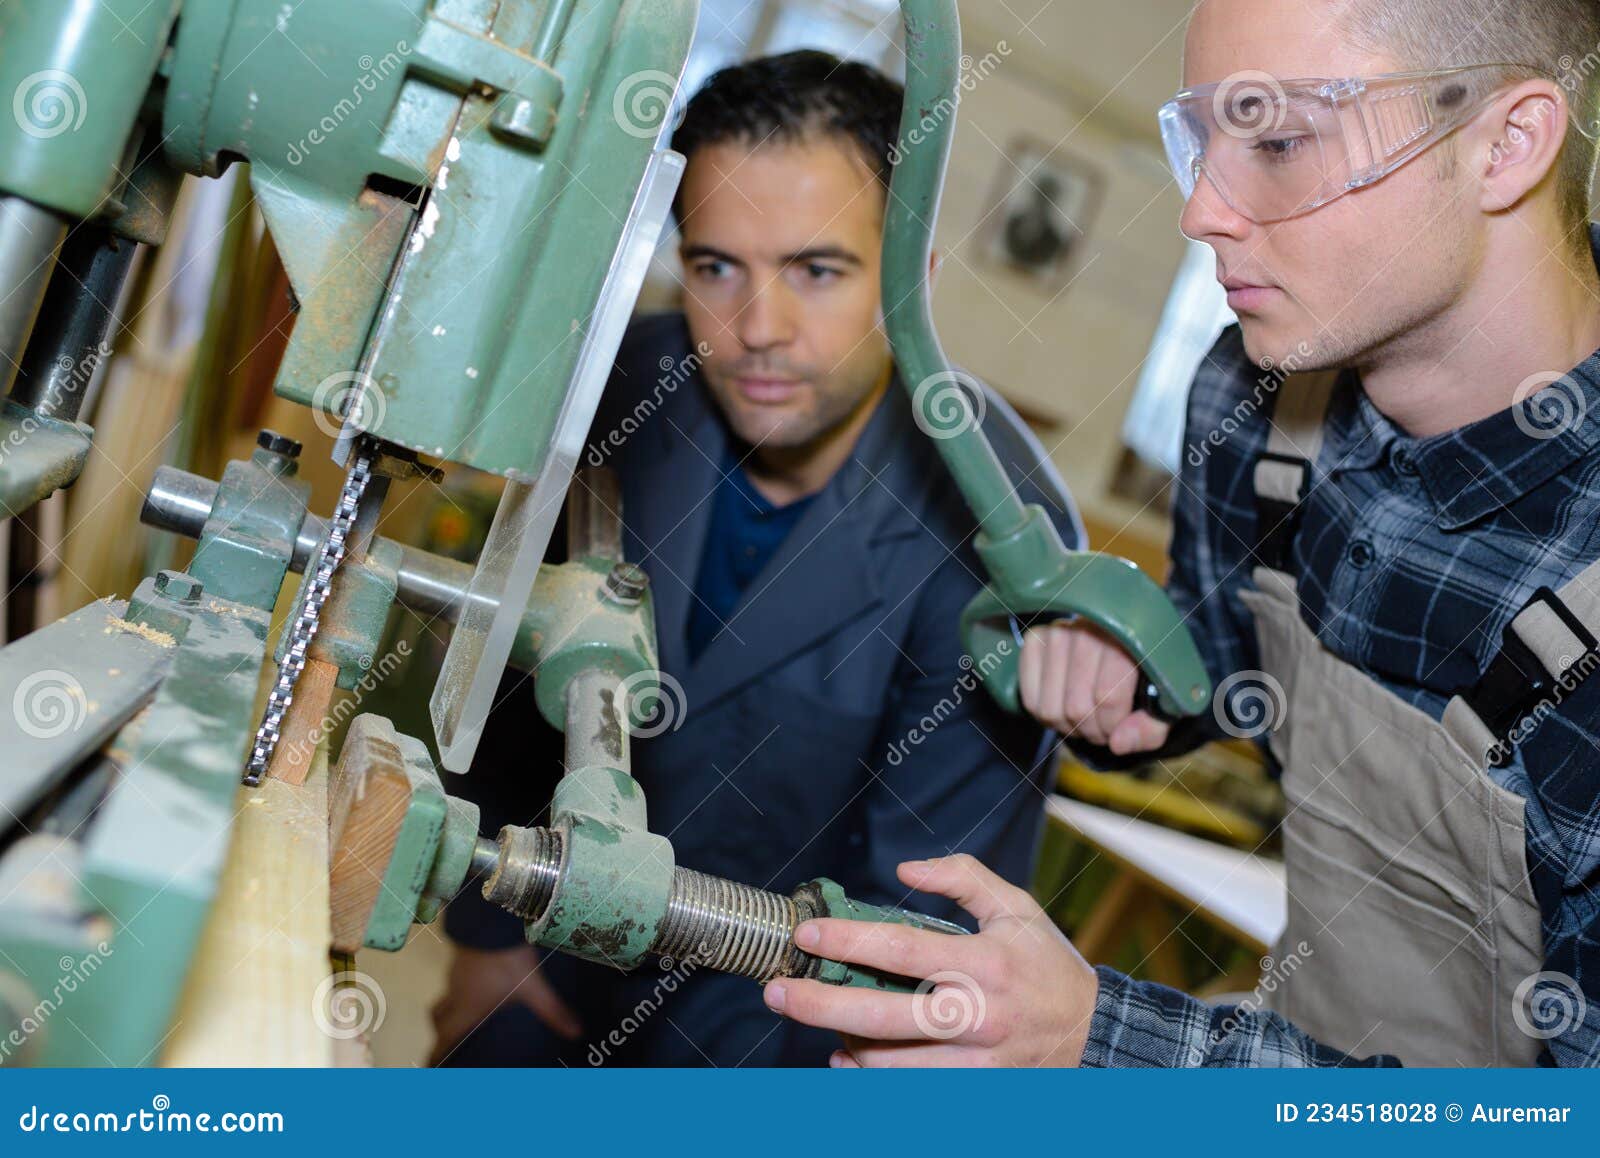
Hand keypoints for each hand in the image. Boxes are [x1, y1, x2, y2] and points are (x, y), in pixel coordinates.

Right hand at [429, 944, 581, 1064]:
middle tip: (447, 1040)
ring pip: (446, 995)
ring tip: (465, 1014)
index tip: (430, 1067)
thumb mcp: (533, 988)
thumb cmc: (508, 959)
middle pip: (438, 1017)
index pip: (444, 1036)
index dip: (436, 1053)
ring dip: (451, 1007)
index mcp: (467, 1008)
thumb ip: (552, 1011)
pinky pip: (454, 977)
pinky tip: (477, 984)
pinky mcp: (461, 954)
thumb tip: (576, 1032)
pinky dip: (459, 987)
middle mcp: (456, 992)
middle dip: (440, 1030)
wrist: (492, 918)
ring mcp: (456, 971)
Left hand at [762, 855, 1099, 1066]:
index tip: (806, 932)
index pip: (903, 948)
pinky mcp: (975, 1091)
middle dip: (821, 1004)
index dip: (849, 939)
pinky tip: (847, 1060)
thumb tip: (905, 870)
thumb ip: (962, 878)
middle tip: (777, 992)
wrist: (1095, 1035)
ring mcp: (976, 1062)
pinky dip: (871, 1079)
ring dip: (843, 1044)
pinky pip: (910, 1092)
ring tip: (814, 1025)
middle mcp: (977, 1015)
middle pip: (883, 1015)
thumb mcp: (1016, 907)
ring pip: (891, 1064)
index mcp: (984, 963)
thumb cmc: (1048, 965)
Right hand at [1019, 620, 1170, 754]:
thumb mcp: (1163, 703)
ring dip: (1070, 728)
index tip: (1122, 727)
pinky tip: (1066, 707)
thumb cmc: (1145, 674)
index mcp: (1129, 637)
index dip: (1113, 725)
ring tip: (1087, 718)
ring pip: (1051, 709)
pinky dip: (1048, 717)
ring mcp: (1057, 632)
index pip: (1107, 696)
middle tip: (1104, 727)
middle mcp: (1088, 627)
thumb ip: (1150, 728)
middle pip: (1077, 707)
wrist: (1124, 639)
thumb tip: (1117, 744)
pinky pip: (1031, 701)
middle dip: (1093, 731)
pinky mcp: (1035, 640)